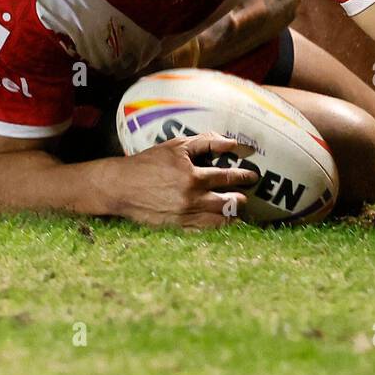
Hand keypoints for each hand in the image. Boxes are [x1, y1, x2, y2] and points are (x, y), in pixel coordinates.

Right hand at [112, 133, 259, 229]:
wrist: (122, 186)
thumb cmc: (149, 162)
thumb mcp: (176, 146)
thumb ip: (206, 142)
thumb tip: (232, 143)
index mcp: (193, 177)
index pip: (228, 178)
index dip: (244, 176)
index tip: (253, 176)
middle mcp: (192, 199)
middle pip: (228, 203)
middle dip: (240, 199)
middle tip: (246, 196)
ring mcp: (185, 216)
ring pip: (220, 221)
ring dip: (233, 216)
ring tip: (239, 212)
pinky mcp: (178, 228)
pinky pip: (204, 233)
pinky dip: (217, 229)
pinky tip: (223, 226)